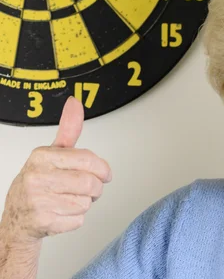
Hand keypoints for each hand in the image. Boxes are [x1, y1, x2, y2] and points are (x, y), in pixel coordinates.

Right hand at [0, 96, 111, 244]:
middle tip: (88, 189)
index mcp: (43, 156)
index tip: (105, 173)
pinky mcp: (43, 222)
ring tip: (69, 199)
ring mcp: (38, 201)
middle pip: (91, 184)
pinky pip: (78, 220)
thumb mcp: (53, 152)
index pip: (89, 160)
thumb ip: (69, 129)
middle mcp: (38, 177)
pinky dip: (75, 219)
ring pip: (85, 203)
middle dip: (96, 188)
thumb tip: (75, 102)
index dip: (103, 169)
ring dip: (85, 203)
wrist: (16, 218)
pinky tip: (61, 212)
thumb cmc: (40, 181)